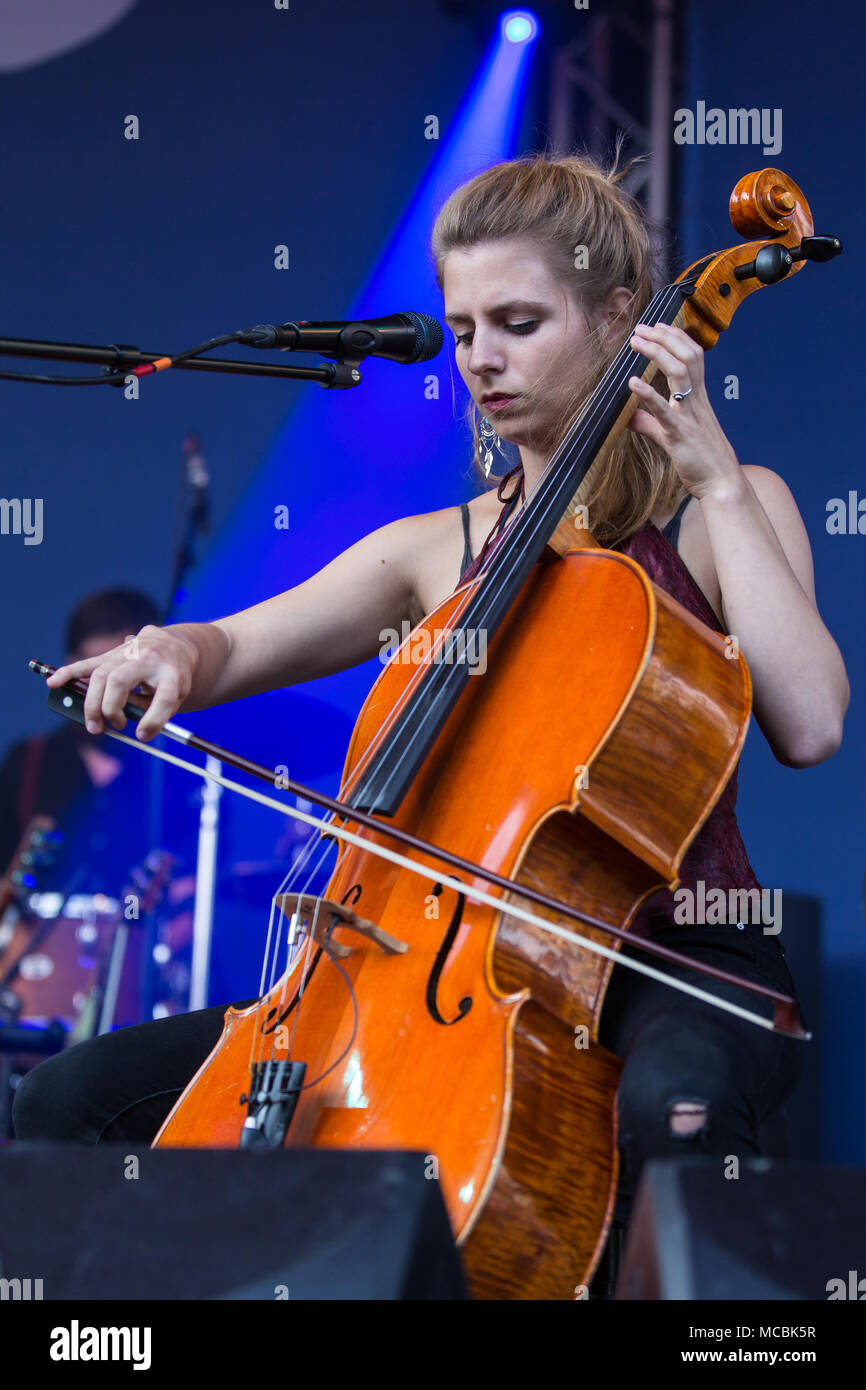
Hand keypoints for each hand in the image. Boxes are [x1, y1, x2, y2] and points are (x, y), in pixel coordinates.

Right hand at [47, 625, 198, 741]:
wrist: (173, 646)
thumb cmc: (174, 678)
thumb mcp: (176, 696)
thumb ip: (153, 710)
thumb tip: (119, 720)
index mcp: (173, 671)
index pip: (164, 697)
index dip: (153, 719)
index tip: (143, 734)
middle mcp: (149, 657)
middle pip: (120, 681)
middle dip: (110, 708)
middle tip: (114, 727)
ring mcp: (128, 652)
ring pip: (100, 675)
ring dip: (92, 703)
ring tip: (94, 724)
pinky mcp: (112, 654)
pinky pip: (87, 663)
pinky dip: (69, 673)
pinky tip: (53, 682)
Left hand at [626, 322, 741, 500]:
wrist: (722, 483)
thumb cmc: (701, 460)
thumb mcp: (670, 436)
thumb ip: (650, 423)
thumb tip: (629, 416)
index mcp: (698, 399)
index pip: (692, 356)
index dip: (676, 337)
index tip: (657, 326)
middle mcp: (696, 401)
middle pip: (687, 356)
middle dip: (665, 337)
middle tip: (641, 328)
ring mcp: (690, 415)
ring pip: (680, 373)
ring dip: (656, 353)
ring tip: (636, 342)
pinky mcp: (680, 434)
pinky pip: (665, 410)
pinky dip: (649, 394)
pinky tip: (633, 382)